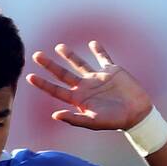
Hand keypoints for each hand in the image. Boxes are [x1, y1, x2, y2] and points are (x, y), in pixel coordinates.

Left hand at [26, 41, 152, 130]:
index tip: (30, 76)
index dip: (43, 84)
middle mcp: (86, 87)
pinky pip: (103, 58)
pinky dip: (99, 51)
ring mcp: (98, 78)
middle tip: (36, 55)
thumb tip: (54, 115)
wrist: (136, 114)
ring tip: (58, 46)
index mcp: (79, 99)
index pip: (56, 90)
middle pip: (63, 74)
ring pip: (80, 63)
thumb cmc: (115, 121)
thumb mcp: (93, 122)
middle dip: (50, 65)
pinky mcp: (111, 71)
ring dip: (69, 55)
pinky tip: (93, 43)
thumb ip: (74, 119)